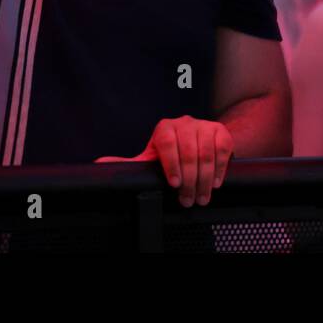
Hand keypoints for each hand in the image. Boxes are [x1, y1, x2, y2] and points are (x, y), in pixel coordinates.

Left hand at [96, 115, 232, 207]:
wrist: (198, 139)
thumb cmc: (171, 152)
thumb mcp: (150, 158)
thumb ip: (128, 163)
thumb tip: (100, 165)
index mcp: (165, 128)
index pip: (168, 143)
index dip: (172, 165)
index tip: (174, 184)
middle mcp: (185, 123)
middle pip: (190, 152)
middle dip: (190, 180)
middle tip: (188, 199)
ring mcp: (205, 125)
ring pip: (206, 153)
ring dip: (205, 179)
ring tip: (201, 197)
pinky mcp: (221, 131)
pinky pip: (222, 149)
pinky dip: (220, 168)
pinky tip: (214, 182)